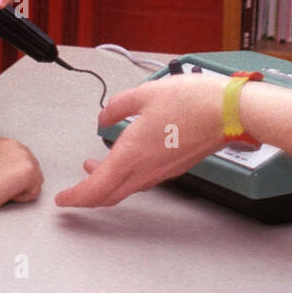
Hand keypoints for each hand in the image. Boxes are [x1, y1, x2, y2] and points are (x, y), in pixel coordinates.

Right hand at [0, 138, 43, 210]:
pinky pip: (34, 192)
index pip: (21, 165)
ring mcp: (25, 156)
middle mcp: (18, 145)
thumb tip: (11, 174)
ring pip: (34, 182)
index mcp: (6, 143)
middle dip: (18, 183)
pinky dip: (21, 198)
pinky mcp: (30, 169)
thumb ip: (2, 163)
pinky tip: (4, 192)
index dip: (9, 179)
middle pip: (31, 172)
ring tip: (0, 188)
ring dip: (19, 190)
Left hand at [55, 73, 229, 207]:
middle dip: (86, 196)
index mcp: (132, 155)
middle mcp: (145, 170)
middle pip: (108, 196)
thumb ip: (118, 106)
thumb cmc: (192, 103)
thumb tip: (104, 116)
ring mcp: (161, 171)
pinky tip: (126, 158)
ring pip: (125, 188)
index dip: (74, 197)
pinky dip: (125, 176)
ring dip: (106, 183)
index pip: (95, 189)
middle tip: (73, 192)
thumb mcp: (144, 94)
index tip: (62, 198)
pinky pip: (142, 180)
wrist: (229, 113)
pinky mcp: (174, 167)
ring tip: (95, 167)